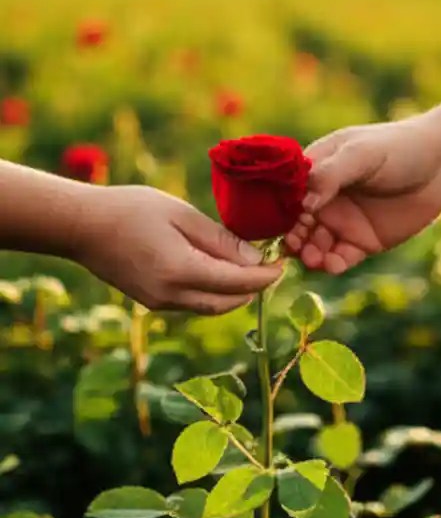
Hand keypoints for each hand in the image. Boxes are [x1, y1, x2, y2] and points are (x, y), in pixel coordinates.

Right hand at [72, 185, 281, 313]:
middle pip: (230, 302)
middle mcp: (172, 295)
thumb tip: (257, 258)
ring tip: (252, 268)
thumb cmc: (131, 210)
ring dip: (237, 293)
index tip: (284, 263)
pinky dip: (216, 293)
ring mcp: (160, 302)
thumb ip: (221, 240)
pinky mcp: (152, 302)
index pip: (240, 283)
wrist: (80, 226)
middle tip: (272, 266)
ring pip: (213, 307)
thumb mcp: (182, 215)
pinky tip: (222, 271)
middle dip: (256, 288)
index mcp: (182, 271)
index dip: (267, 276)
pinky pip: (195, 303)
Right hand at [284, 119, 440, 273]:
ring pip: (314, 246)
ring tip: (315, 258)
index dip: (277, 211)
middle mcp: (323, 200)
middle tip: (296, 246)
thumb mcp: (361, 153)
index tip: (278, 223)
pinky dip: (332, 265)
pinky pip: (340, 259)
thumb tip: (303, 202)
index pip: (285, 195)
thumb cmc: (398, 149)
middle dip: (291, 238)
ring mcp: (342, 223)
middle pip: (294, 226)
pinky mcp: (362, 242)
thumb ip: (330, 174)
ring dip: (309, 255)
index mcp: (314, 173)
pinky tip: (333, 265)